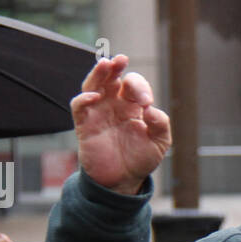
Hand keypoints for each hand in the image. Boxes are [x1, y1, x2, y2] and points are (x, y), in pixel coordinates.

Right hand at [72, 54, 170, 194]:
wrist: (123, 181)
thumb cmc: (141, 159)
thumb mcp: (160, 142)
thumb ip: (161, 124)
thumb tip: (150, 109)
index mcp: (133, 106)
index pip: (133, 85)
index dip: (139, 87)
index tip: (146, 102)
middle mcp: (114, 106)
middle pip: (110, 78)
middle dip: (115, 67)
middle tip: (120, 60)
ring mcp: (98, 114)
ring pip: (93, 86)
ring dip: (98, 74)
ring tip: (105, 64)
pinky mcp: (85, 126)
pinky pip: (79, 107)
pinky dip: (84, 99)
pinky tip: (94, 96)